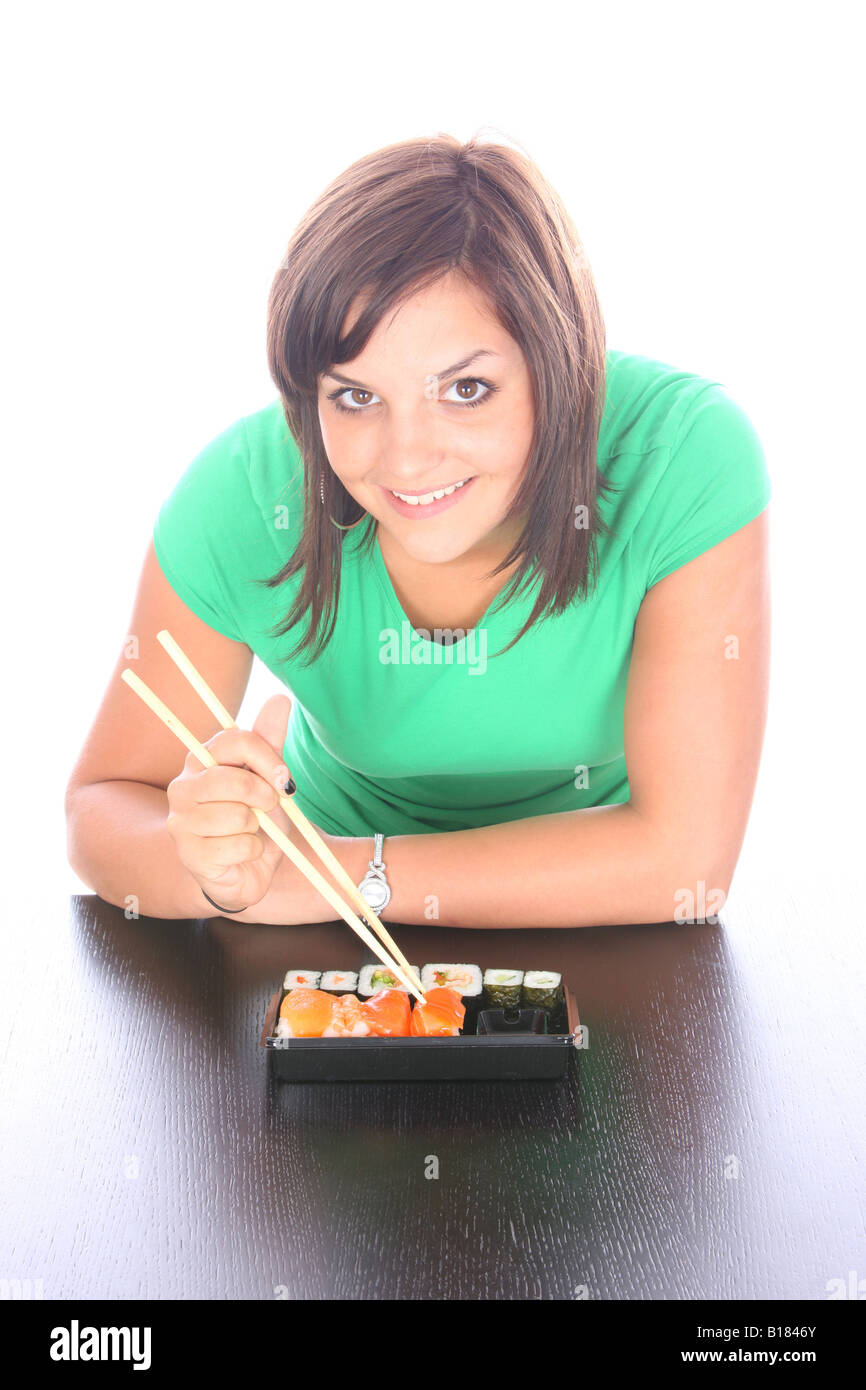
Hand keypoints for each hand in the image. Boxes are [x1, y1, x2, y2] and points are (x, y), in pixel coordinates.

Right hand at [166, 693, 295, 913]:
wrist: (244, 869)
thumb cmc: (254, 818)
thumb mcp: (267, 779)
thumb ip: (270, 742)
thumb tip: (280, 698)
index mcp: (201, 759)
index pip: (235, 740)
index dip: (268, 758)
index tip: (284, 778)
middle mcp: (183, 786)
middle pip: (234, 780)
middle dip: (265, 797)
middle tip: (268, 808)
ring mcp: (181, 821)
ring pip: (238, 816)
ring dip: (258, 828)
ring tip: (251, 831)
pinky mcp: (189, 854)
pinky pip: (238, 846)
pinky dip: (253, 851)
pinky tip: (242, 853)